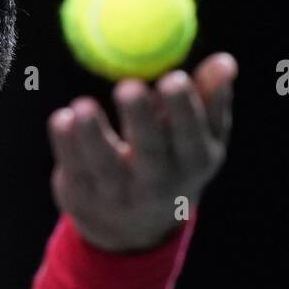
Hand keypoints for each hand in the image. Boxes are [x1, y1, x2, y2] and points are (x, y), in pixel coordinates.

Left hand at [47, 52, 235, 252]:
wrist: (133, 228)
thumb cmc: (172, 162)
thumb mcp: (198, 138)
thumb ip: (210, 98)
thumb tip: (225, 61)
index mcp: (192, 163)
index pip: (191, 138)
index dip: (184, 109)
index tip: (174, 77)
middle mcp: (156, 184)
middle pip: (149, 153)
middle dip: (141, 119)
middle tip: (128, 85)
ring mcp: (118, 194)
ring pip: (104, 165)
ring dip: (93, 135)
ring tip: (82, 106)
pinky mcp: (82, 196)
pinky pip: (73, 168)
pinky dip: (65, 144)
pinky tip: (63, 119)